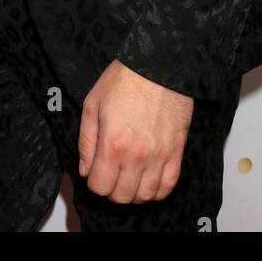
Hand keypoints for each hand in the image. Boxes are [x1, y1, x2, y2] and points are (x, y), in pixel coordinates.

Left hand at [77, 59, 193, 204]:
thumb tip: (85, 170)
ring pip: (145, 196)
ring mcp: (159, 156)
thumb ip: (86, 141)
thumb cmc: (125, 79)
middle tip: (112, 174)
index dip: (94, 182)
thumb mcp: (93, 104)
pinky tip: (149, 179)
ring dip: (134, 192)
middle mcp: (137, 156)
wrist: (159, 64)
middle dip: (112, 190)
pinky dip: (157, 190)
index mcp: (113, 144)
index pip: (100, 187)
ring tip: (130, 177)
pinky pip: (168, 186)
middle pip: (122, 196)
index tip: (96, 171)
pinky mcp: (176, 151)